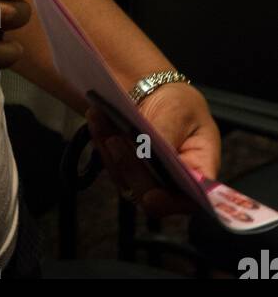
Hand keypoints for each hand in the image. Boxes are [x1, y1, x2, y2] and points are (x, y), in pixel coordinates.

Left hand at [86, 83, 221, 218]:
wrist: (155, 92)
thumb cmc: (179, 103)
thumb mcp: (181, 111)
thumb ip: (170, 134)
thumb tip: (156, 154)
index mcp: (199, 173)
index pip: (190, 200)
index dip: (172, 204)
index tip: (152, 196)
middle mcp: (172, 185)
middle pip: (149, 194)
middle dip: (130, 167)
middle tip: (115, 140)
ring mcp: (146, 181)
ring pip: (124, 180)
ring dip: (110, 150)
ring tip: (100, 117)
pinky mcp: (124, 171)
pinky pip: (110, 165)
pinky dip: (101, 142)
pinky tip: (97, 119)